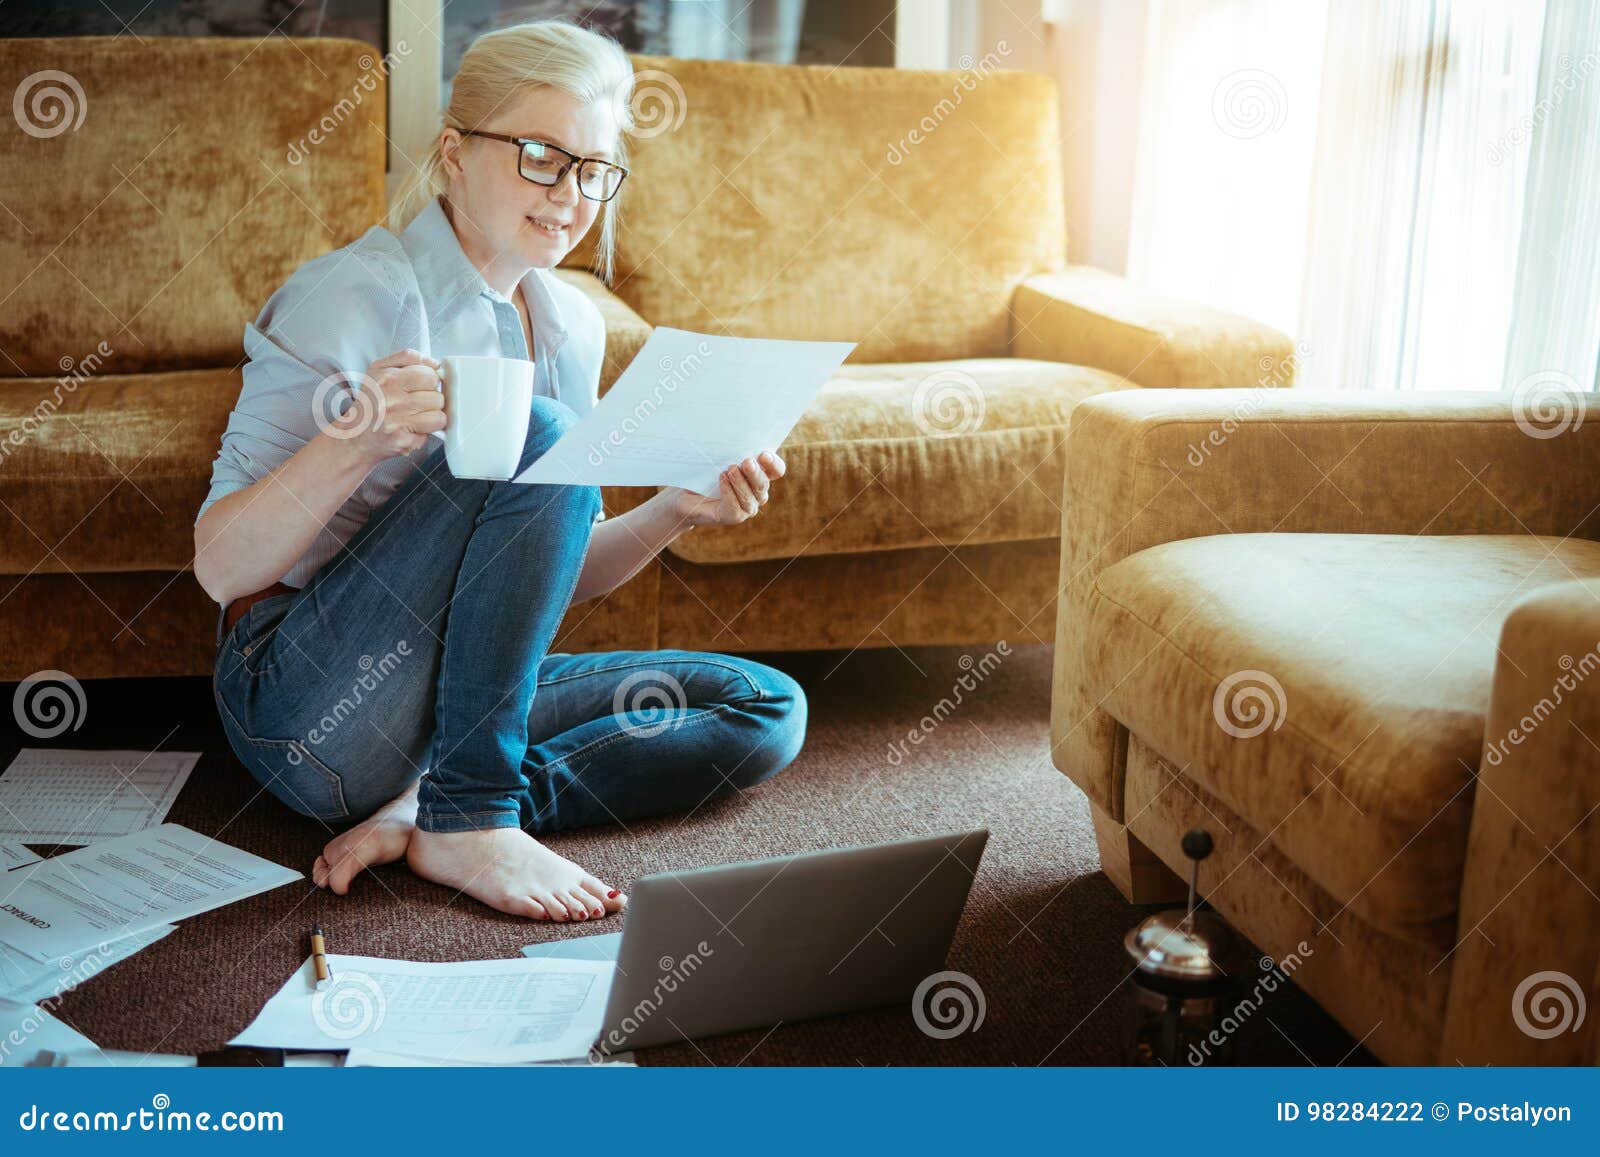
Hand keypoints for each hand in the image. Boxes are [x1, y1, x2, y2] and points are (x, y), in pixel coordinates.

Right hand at [332, 349, 445, 465]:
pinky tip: (411, 429)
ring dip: (432, 417)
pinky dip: (425, 432)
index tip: (422, 385)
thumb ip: (407, 358)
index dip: (430, 380)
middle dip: (431, 399)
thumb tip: (434, 363)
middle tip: (417, 403)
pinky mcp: (403, 441)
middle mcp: (392, 400)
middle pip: (437, 396)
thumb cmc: (369, 403)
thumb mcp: (379, 370)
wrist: (354, 435)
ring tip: (416, 416)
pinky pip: (431, 433)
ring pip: (439, 416)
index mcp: (388, 379)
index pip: (429, 375)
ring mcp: (397, 422)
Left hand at [669, 451, 785, 527]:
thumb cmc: (705, 472)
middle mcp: (757, 493)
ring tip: (729, 470)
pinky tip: (722, 479)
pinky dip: (729, 492)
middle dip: (756, 473)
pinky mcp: (733, 516)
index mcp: (760, 475)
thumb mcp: (720, 457)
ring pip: (751, 497)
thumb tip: (736, 433)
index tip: (763, 454)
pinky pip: (736, 507)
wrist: (687, 494)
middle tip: (746, 461)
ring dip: (741, 483)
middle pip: (763, 484)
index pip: (777, 470)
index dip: (773, 463)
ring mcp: (747, 507)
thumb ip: (732, 450)